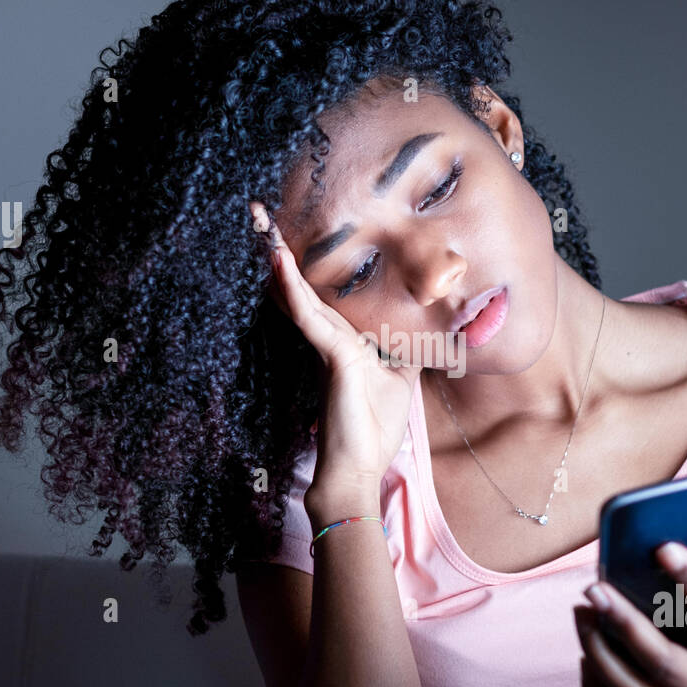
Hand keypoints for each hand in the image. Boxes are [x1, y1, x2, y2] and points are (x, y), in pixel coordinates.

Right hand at [250, 200, 421, 486]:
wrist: (356, 473)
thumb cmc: (373, 431)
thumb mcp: (398, 380)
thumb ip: (401, 350)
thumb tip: (424, 329)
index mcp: (343, 341)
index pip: (325, 295)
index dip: (306, 266)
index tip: (292, 230)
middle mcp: (329, 340)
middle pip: (307, 287)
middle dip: (284, 252)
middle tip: (262, 212)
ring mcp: (328, 348)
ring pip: (303, 295)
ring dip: (281, 258)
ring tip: (262, 221)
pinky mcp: (333, 359)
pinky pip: (311, 319)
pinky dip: (294, 291)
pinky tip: (279, 263)